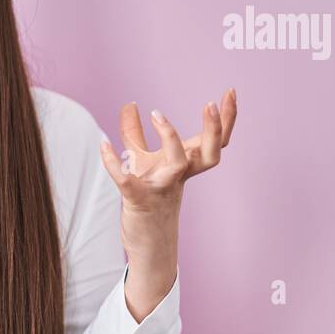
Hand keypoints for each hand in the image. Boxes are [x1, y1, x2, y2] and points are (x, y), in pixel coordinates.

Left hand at [98, 88, 237, 316]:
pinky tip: (103, 145)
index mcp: (187, 164)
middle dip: (215, 129)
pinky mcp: (138, 201)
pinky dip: (114, 164)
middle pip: (210, 153)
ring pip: (176, 165)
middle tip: (211, 104)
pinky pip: (127, 182)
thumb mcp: (142, 160)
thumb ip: (135, 132)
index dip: (227, 118)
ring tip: (157, 113)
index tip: (231, 91)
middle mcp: (180, 175)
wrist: (148, 242)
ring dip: (170, 138)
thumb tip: (129, 104)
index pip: (215, 141)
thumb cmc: (149, 197)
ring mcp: (161, 188)